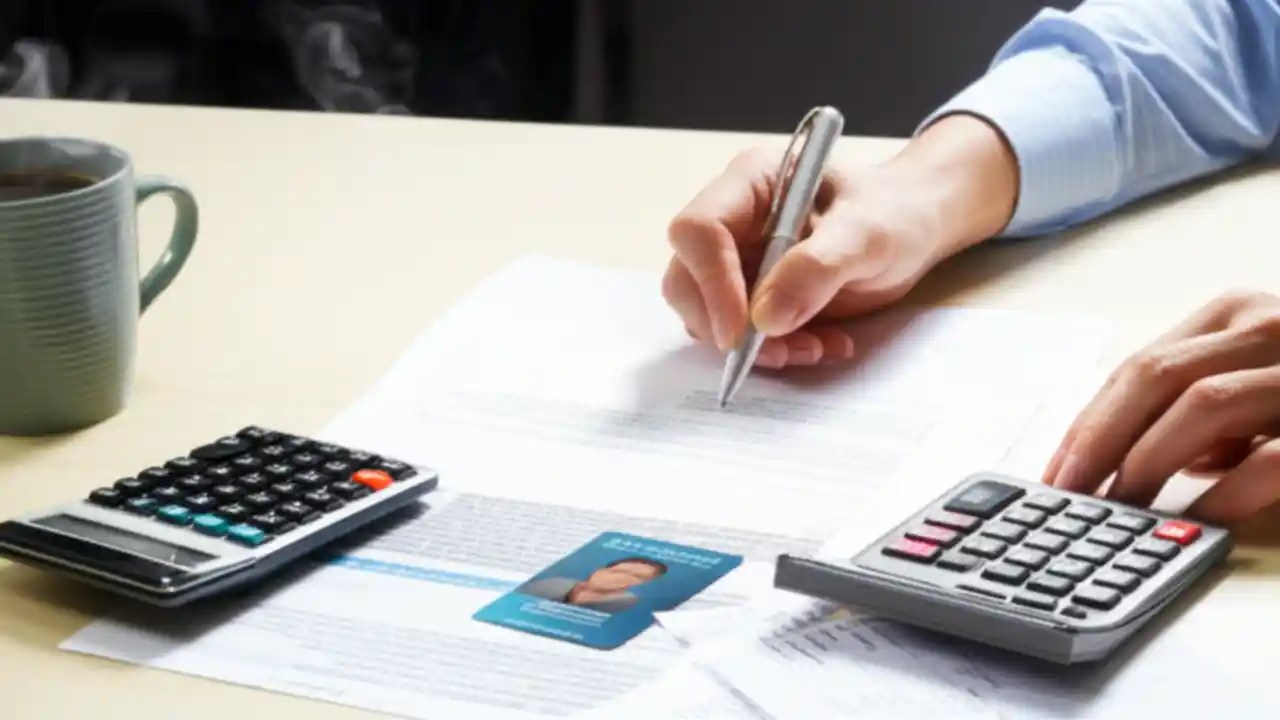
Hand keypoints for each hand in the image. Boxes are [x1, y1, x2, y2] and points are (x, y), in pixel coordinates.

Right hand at [662, 114, 1017, 367]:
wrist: (915, 226)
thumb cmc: (894, 212)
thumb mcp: (869, 234)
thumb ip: (818, 268)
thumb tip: (765, 319)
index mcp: (751, 183)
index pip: (699, 229)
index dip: (710, 282)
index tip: (742, 331)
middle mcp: (732, 220)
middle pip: (686, 278)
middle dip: (726, 325)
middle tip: (780, 351)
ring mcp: (737, 260)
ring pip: (706, 315)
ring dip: (754, 346)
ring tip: (816, 346)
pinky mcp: (750, 296)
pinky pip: (739, 335)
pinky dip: (775, 352)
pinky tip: (821, 344)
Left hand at [1044, 291, 1279, 522]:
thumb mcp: (1254, 382)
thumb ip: (1195, 406)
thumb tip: (1128, 465)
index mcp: (1233, 315)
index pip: (1139, 367)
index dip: (1090, 424)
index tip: (1056, 473)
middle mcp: (1266, 327)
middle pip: (1155, 376)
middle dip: (1100, 440)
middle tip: (1069, 493)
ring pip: (1204, 404)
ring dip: (1150, 460)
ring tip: (1122, 508)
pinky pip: (1269, 457)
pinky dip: (1224, 491)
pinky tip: (1195, 521)